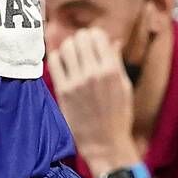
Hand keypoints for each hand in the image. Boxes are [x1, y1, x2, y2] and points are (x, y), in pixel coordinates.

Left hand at [47, 26, 138, 170]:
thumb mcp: (124, 86)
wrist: (105, 142)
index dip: (94, 36)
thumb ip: (116, 62)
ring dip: (68, 48)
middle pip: (81, 38)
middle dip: (81, 40)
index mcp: (112, 70)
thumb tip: (114, 41)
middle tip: (81, 49)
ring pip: (66, 47)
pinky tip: (62, 65)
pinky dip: (57, 58)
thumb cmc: (118, 115)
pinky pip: (54, 62)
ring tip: (72, 57)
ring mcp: (77, 82)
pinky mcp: (63, 91)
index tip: (93, 43)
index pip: (98, 36)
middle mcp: (94, 73)